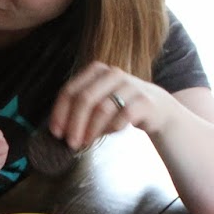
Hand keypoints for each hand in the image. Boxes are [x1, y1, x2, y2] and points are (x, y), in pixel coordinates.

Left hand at [48, 62, 168, 149]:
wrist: (157, 109)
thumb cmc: (121, 107)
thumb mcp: (98, 102)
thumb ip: (79, 110)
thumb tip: (58, 130)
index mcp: (96, 71)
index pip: (71, 90)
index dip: (60, 112)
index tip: (56, 132)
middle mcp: (112, 73)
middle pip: (85, 98)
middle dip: (74, 123)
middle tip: (70, 142)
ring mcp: (129, 85)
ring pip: (102, 108)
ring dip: (91, 129)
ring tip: (86, 143)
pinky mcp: (143, 100)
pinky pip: (122, 116)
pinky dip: (112, 128)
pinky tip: (110, 134)